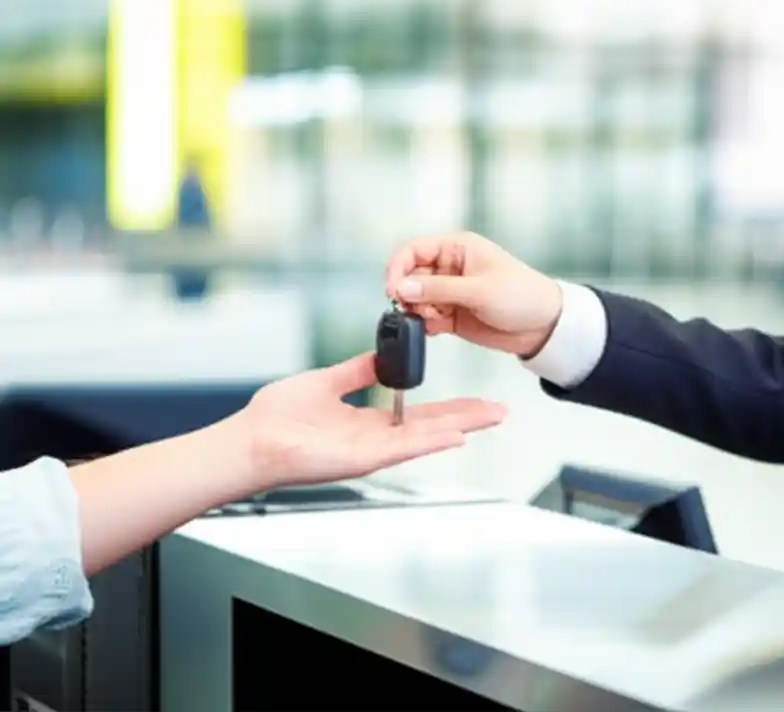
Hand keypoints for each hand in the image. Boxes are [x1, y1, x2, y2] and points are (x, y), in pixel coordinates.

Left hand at [232, 351, 506, 487]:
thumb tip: (378, 356)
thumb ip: (355, 372)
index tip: (476, 400)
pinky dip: (432, 442)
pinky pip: (403, 448)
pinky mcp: (362, 460)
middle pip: (433, 428)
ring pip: (427, 438)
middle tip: (501, 410)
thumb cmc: (275, 418)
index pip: (419, 415)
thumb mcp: (325, 382)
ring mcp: (371, 452)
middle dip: (469, 419)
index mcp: (367, 423)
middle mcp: (375, 440)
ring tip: (492, 418)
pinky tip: (457, 436)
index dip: (450, 408)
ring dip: (462, 428)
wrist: (249, 440)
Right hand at [385, 231, 562, 356]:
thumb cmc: (523, 295)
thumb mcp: (480, 290)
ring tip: (434, 318)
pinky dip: (424, 324)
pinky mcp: (452, 314)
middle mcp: (449, 268)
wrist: (544, 326)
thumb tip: (402, 288)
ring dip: (417, 311)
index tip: (394, 289)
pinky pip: (426, 317)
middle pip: (410, 276)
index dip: (398, 267)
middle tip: (416, 309)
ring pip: (416, 299)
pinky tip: (435, 328)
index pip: (414, 250)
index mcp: (457, 249)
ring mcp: (450, 292)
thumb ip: (439, 289)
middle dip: (408, 294)